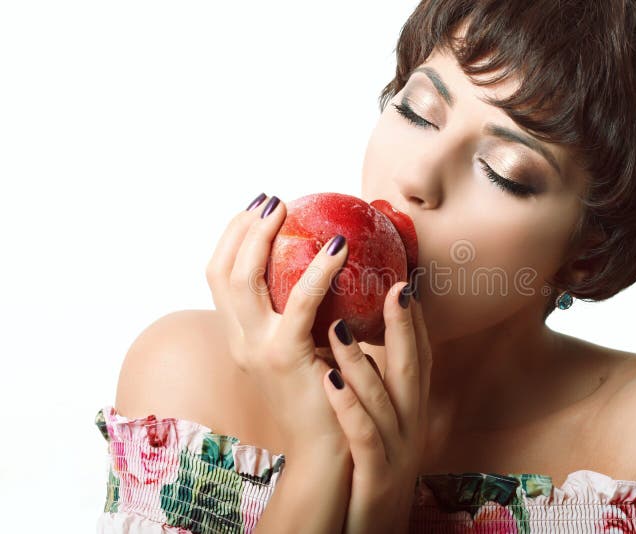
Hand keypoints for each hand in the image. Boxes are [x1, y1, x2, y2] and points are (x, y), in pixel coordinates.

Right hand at [205, 192, 352, 455]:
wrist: (327, 446)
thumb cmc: (327, 392)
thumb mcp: (308, 346)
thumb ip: (306, 314)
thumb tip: (329, 267)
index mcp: (241, 336)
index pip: (220, 278)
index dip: (231, 239)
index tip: (256, 209)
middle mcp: (239, 341)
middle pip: (223, 271)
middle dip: (241, 229)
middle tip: (270, 200)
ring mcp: (255, 349)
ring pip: (244, 280)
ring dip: (262, 238)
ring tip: (287, 210)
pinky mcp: (283, 357)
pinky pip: (298, 302)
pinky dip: (318, 271)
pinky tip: (339, 249)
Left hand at [322, 280, 431, 533]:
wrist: (374, 532)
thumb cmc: (372, 473)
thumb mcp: (384, 427)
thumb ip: (378, 390)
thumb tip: (361, 350)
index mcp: (412, 414)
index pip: (420, 361)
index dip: (417, 323)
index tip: (405, 284)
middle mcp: (412, 428)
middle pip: (413, 371)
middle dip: (405, 328)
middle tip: (395, 286)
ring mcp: (397, 451)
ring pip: (384, 399)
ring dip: (362, 359)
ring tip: (338, 323)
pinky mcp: (376, 476)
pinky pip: (364, 435)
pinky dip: (349, 405)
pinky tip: (328, 379)